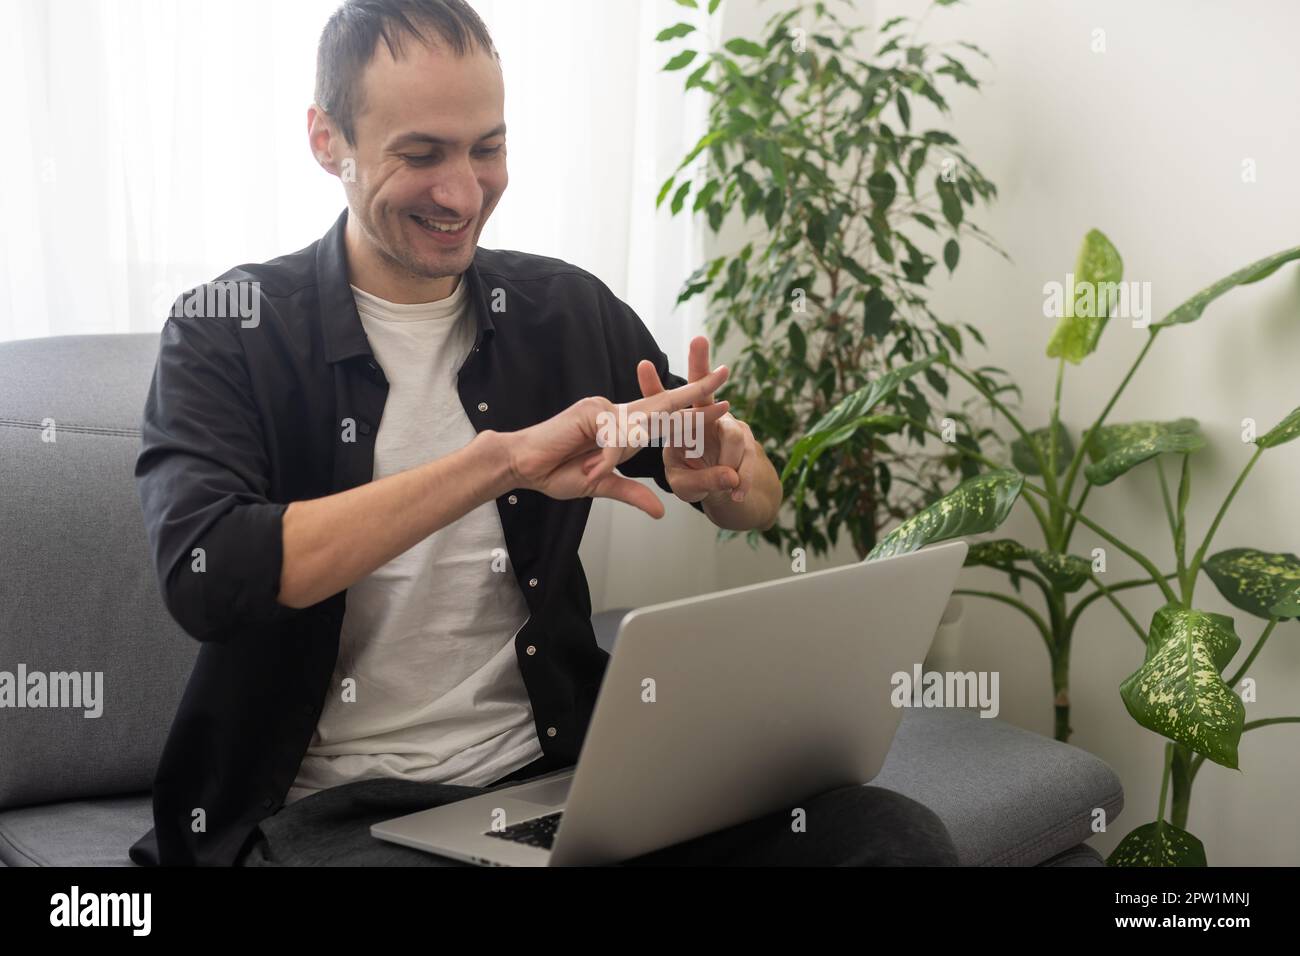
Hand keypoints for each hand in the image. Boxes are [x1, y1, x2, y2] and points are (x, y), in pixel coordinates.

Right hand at [504, 365, 730, 517]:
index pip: (662, 418)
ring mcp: (602, 409)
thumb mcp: (601, 486)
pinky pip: (612, 433)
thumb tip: (661, 512)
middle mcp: (616, 413)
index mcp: (622, 429)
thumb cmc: (555, 473)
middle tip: (725, 374)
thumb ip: (632, 493)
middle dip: (695, 392)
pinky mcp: (588, 411)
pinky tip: (596, 465)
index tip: (722, 405)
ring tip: (676, 426)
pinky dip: (608, 452)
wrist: (521, 466)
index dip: (691, 412)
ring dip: (650, 433)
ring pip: (638, 423)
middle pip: (662, 404)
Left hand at [636, 336, 756, 505]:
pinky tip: (737, 493)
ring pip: (732, 435)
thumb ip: (703, 482)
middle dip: (700, 362)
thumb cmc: (696, 481)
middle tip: (698, 339)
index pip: (662, 404)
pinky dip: (742, 480)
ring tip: (727, 485)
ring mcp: (727, 423)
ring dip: (728, 465)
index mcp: (676, 426)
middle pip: (702, 387)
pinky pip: (746, 456)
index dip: (652, 385)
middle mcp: (701, 416)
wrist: (728, 490)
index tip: (641, 364)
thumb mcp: (687, 487)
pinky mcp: (746, 437)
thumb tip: (731, 477)